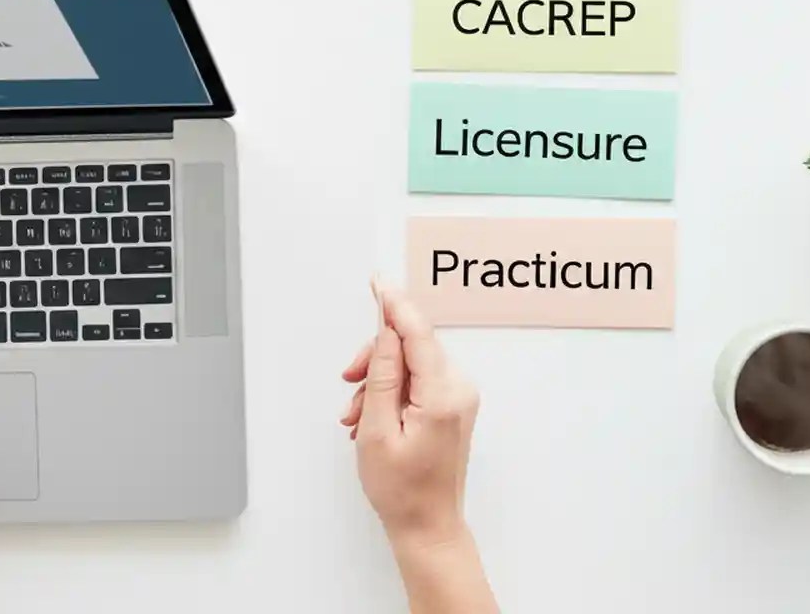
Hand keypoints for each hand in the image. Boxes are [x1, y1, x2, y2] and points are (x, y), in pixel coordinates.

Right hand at [340, 280, 479, 546]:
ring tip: (356, 418)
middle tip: (349, 385)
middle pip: (412, 347)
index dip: (394, 305)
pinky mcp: (453, 405)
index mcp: (443, 395)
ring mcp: (459, 398)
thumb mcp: (376, 430)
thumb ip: (382, 376)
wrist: (427, 525)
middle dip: (375, 361)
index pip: (418, 333)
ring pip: (411, 364)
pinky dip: (391, 393)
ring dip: (378, 382)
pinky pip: (418, 381)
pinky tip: (372, 419)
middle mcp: (460, 390)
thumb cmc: (403, 491)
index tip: (378, 283)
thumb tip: (386, 333)